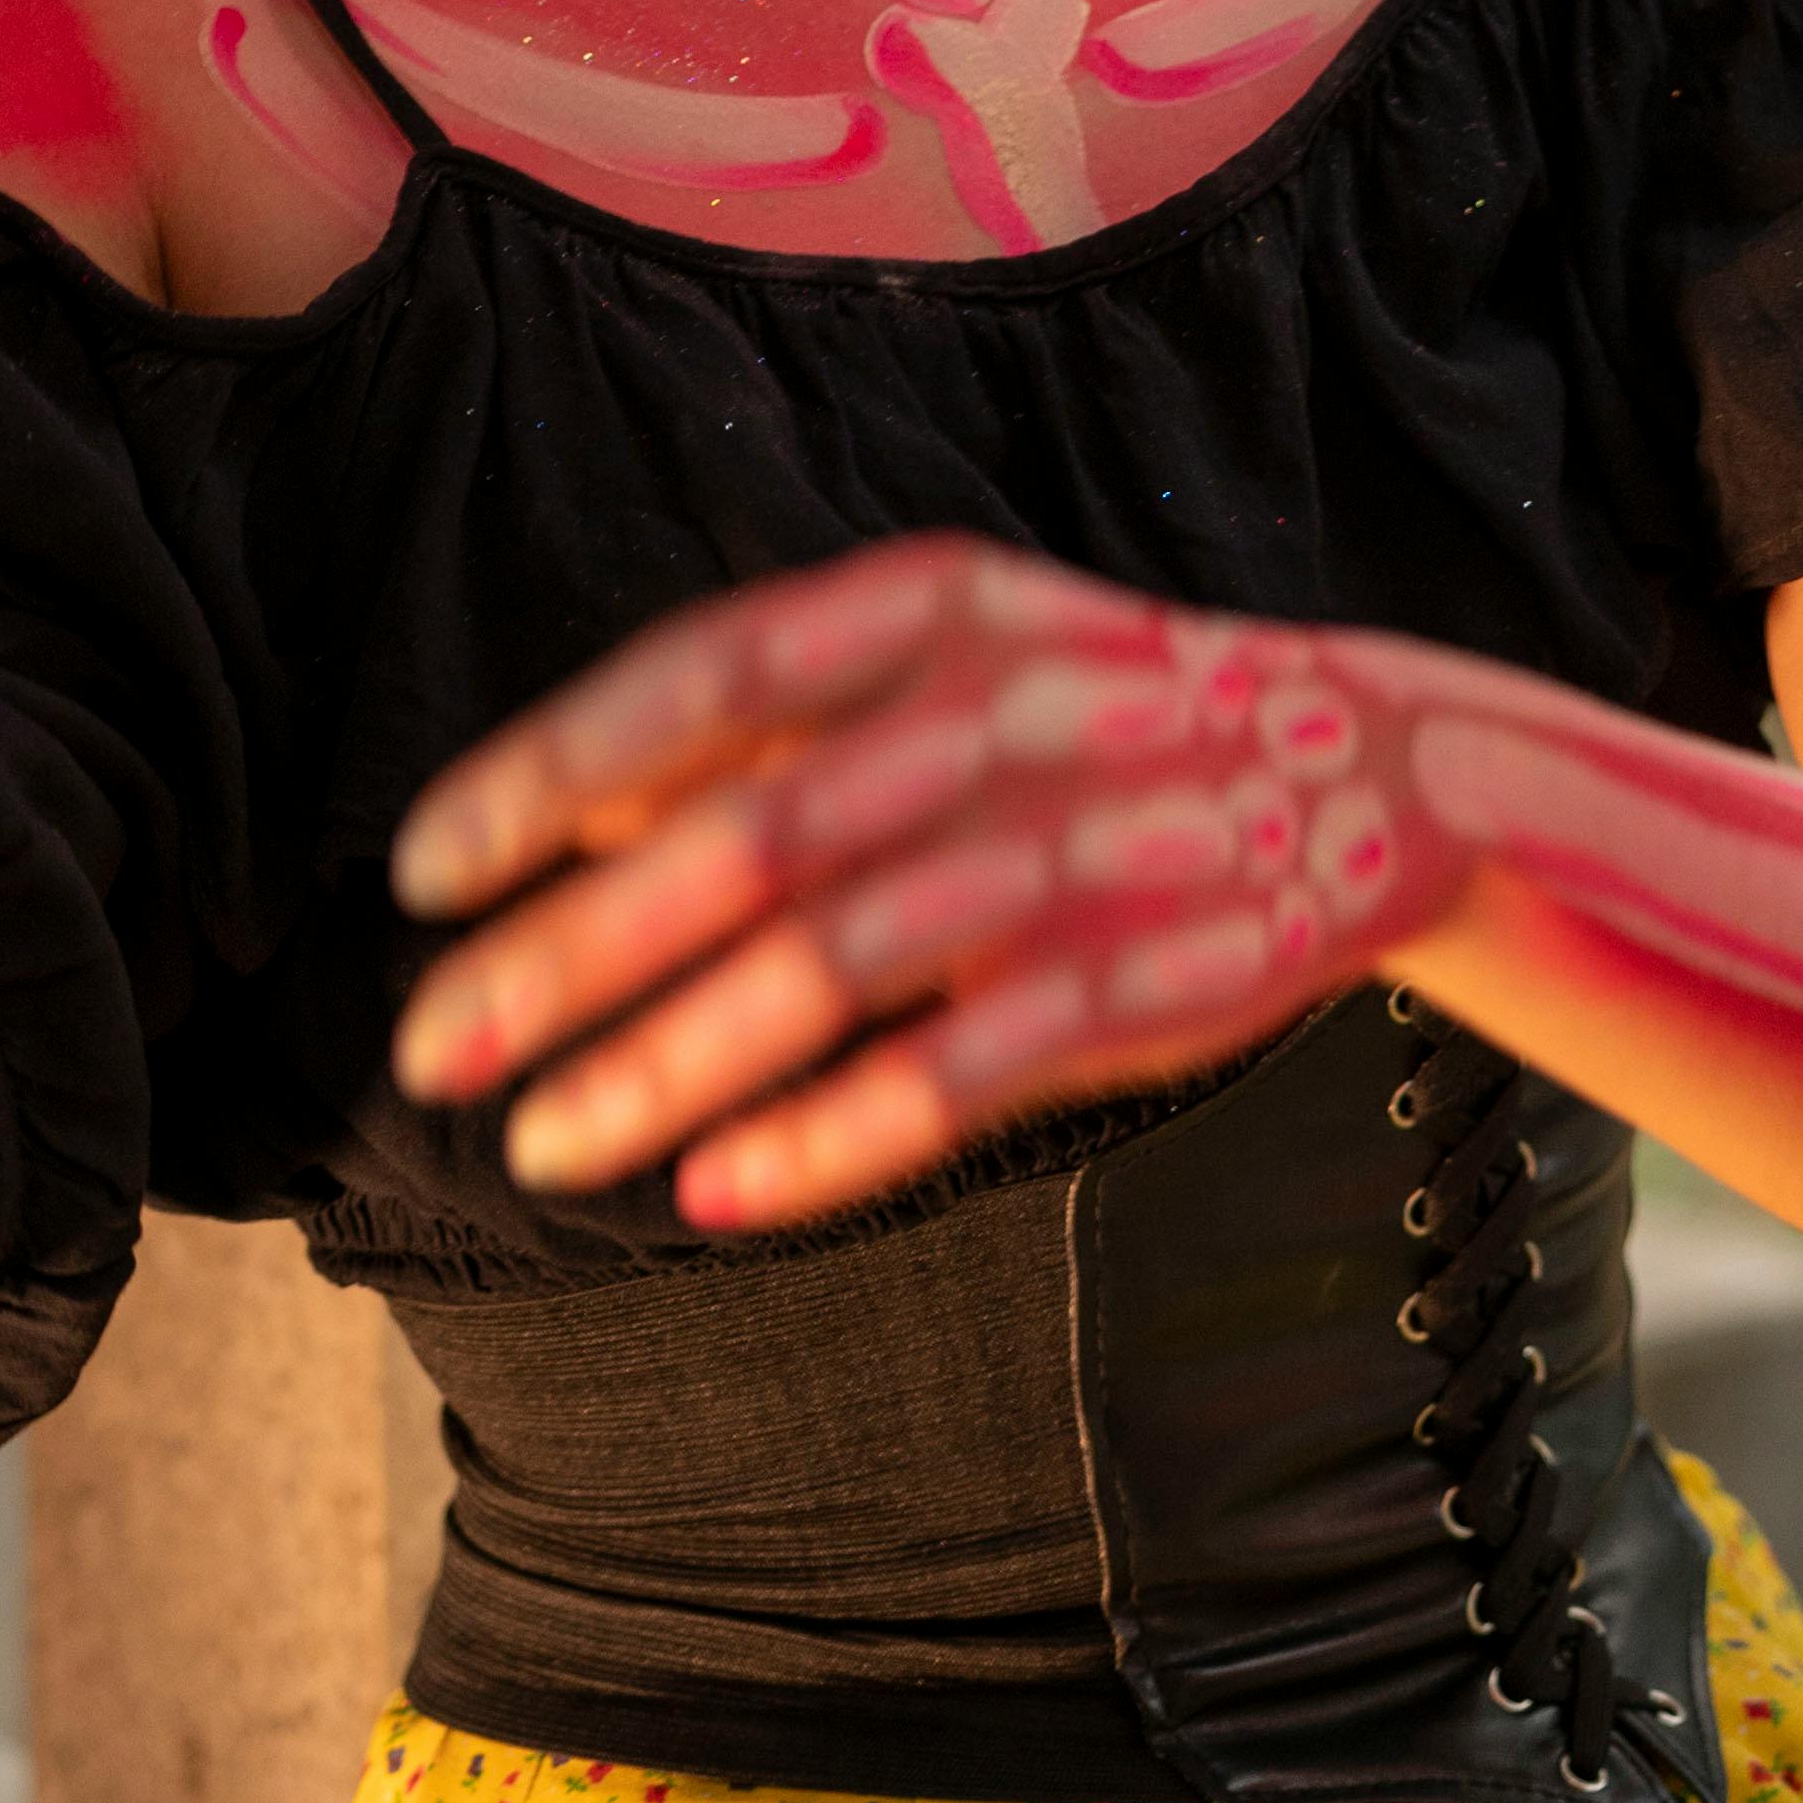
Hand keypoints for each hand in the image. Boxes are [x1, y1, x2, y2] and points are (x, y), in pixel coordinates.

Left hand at [387, 538, 1471, 1232]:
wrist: (1379, 764)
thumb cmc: (1093, 713)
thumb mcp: (942, 653)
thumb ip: (762, 724)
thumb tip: (553, 807)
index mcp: (928, 607)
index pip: (702, 676)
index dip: (550, 771)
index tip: (422, 871)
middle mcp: (993, 712)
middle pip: (744, 839)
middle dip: (567, 951)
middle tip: (429, 1044)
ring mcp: (1073, 850)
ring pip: (832, 967)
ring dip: (671, 1064)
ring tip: (542, 1143)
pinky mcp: (1139, 981)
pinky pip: (957, 1069)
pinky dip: (831, 1135)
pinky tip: (715, 1195)